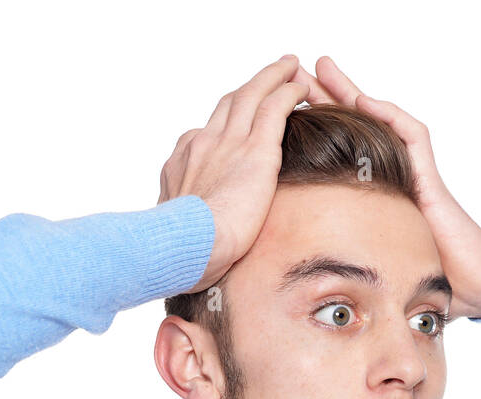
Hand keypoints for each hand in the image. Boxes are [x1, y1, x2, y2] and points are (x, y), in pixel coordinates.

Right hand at [159, 55, 309, 293]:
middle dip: (248, 88)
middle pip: (229, 105)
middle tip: (266, 77)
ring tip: (289, 67)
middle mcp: (204, 144)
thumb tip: (197, 239)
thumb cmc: (181, 250)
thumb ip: (191, 223)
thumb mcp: (180, 231)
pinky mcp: (256, 150)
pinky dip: (287, 91)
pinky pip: (275, 108)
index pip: (207, 134)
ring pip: (252, 96)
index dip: (224, 123)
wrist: (184, 245)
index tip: (235, 120)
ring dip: (272, 77)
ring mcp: (229, 143)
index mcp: (185, 163)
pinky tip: (300, 85)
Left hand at [295, 56, 480, 318]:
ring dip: (351, 91)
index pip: (341, 147)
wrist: (473, 287)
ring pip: (379, 121)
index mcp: (375, 191)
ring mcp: (414, 173)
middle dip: (325, 95)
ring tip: (322, 68)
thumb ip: (345, 255)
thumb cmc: (432, 279)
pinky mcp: (430, 180)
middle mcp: (394, 174)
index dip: (314, 125)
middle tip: (294, 68)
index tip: (283, 108)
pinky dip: (390, 117)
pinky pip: (412, 137)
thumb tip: (301, 272)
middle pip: (355, 124)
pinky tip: (367, 101)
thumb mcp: (373, 264)